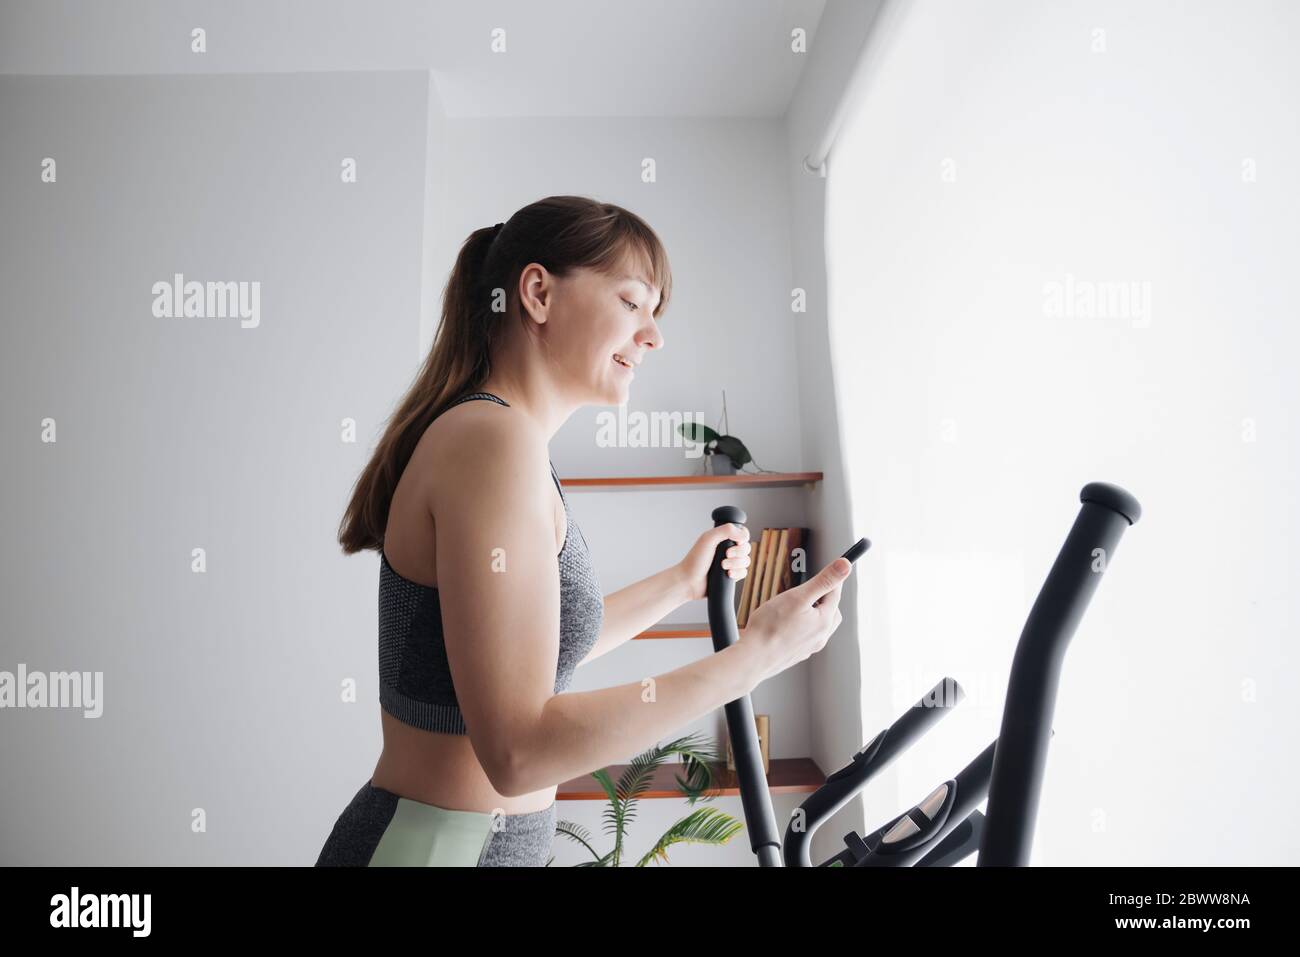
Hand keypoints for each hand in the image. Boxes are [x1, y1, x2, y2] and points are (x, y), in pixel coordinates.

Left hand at [674, 523, 751, 602]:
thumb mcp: (708, 539)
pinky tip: (728, 575)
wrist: (689, 581)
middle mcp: (727, 549)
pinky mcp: (731, 575)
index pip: (742, 533)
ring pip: (746, 561)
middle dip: (738, 552)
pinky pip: (744, 573)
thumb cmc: (695, 560)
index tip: (736, 541)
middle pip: (747, 547)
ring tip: (723, 566)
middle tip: (726, 555)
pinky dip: (737, 573)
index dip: (742, 537)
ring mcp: (730, 563)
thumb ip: (726, 530)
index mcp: (722, 538)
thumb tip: (744, 535)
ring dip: (736, 564)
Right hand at [742, 557, 850, 686]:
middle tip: (808, 589)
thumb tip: (844, 566)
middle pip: (830, 611)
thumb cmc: (770, 628)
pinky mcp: (796, 653)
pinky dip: (801, 626)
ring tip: (794, 606)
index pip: (835, 594)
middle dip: (823, 597)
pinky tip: (786, 623)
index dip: (831, 579)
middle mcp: (820, 637)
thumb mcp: (798, 596)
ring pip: (818, 625)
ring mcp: (809, 647)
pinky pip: (806, 636)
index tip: (829, 569)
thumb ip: (823, 581)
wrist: (752, 658)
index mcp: (824, 622)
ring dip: (812, 613)